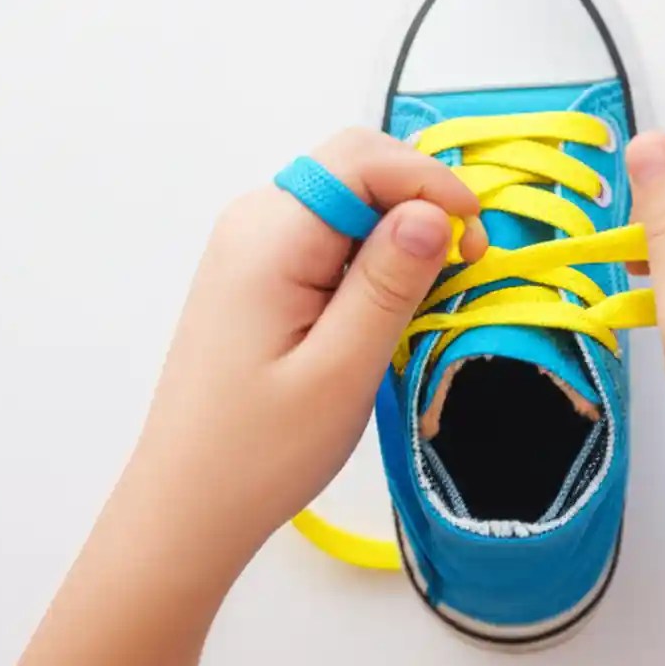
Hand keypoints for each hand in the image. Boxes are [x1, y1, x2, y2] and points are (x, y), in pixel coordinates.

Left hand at [13, 128, 484, 665]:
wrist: (188, 504)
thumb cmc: (263, 450)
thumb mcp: (342, 370)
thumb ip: (389, 282)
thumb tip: (432, 211)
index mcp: (270, 237)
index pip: (361, 161)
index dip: (431, 183)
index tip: (476, 242)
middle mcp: (255, 223)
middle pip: (354, 168)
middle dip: (421, 199)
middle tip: (466, 263)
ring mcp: (252, 247)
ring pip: (347, 201)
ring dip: (401, 230)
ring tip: (434, 294)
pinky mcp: (259, 275)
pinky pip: (329, 237)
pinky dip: (375, 256)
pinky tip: (392, 306)